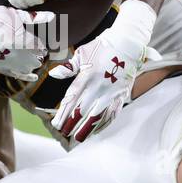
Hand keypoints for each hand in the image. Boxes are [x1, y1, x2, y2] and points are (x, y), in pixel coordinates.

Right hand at [0, 5, 54, 79]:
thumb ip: (32, 17)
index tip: (41, 44)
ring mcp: (8, 62)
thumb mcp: (11, 13)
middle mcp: (18, 53)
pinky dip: (27, 76)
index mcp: (22, 39)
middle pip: (35, 58)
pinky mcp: (0, 67)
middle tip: (38, 52)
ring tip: (33, 60)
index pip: (39, 45)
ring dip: (32, 63)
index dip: (41, 45)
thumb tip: (52, 17)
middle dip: (37, 55)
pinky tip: (33, 77)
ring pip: (28, 67)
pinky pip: (17, 75)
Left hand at [50, 0, 158, 141]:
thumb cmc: (102, 47)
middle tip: (65, 134)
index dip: (63, 113)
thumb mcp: (82, 54)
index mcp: (86, 76)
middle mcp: (98, 86)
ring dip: (88, 128)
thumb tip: (53, 74)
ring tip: (79, 138)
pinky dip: (104, 123)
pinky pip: (113, 113)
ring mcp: (111, 92)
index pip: (72, 99)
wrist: (127, 44)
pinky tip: (97, 130)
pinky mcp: (122, 95)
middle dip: (72, 123)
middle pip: (83, 109)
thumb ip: (68, 67)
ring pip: (98, 115)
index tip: (56, 125)